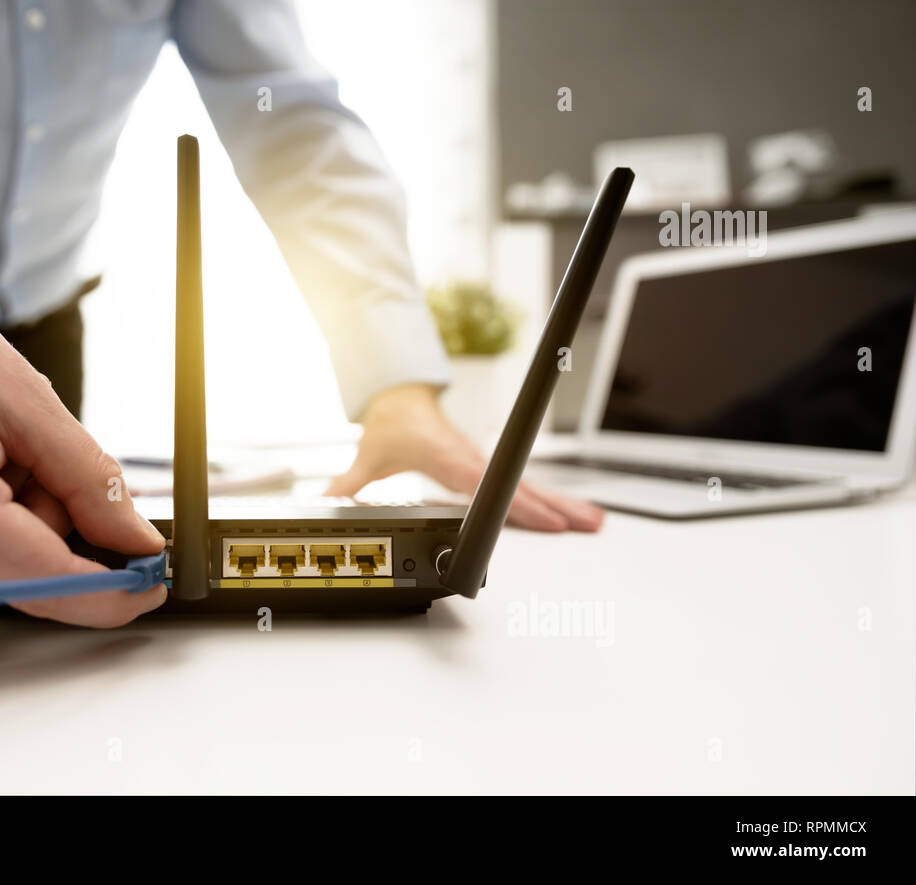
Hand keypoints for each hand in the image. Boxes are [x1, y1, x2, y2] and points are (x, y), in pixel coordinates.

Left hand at [325, 384, 602, 531]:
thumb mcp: (368, 455)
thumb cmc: (391, 423)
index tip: (542, 519)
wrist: (401, 394)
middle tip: (587, 526)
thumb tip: (325, 502)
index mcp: (449, 458)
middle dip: (555, 506)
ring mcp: (485, 462)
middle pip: (520, 486)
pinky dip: (551, 498)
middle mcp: (473, 459)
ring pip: (529, 484)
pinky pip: (524, 483)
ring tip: (594, 522)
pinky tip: (573, 513)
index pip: (487, 484)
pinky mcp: (489, 466)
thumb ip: (348, 483)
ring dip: (564, 503)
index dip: (514, 503)